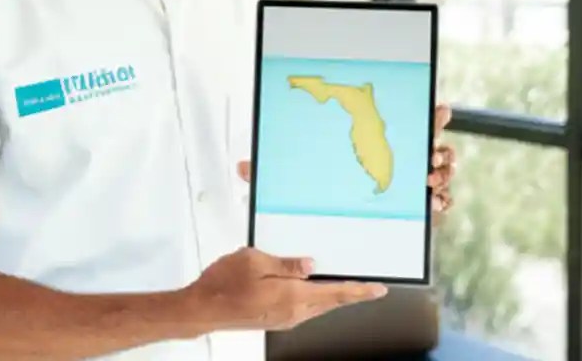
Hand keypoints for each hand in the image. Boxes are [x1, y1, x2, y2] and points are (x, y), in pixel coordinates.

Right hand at [183, 247, 387, 330]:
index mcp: (293, 297)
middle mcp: (293, 313)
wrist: (203, 309)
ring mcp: (284, 319)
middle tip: (368, 287)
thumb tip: (310, 264)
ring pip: (318, 307)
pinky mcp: (274, 319)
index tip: (379, 289)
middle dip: (351, 295)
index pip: (335, 294)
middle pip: (330, 303)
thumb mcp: (255, 261)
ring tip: (345, 287)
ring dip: (333, 298)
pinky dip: (316, 300)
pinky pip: (304, 309)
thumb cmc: (224, 284)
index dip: (360, 292)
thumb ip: (287, 264)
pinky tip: (313, 290)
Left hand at [235, 103, 457, 212]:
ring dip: (442, 172)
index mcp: (372, 140)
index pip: (407, 121)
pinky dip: (441, 200)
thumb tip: (240, 167)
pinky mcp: (412, 213)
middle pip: (433, 144)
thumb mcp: (290, 179)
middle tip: (431, 153)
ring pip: (441, 172)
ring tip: (428, 177)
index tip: (439, 109)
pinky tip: (434, 202)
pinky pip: (439, 204)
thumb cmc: (309, 194)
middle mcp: (395, 160)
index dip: (428, 114)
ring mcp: (407, 186)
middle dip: (439, 145)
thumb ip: (269, 171)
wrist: (322, 237)